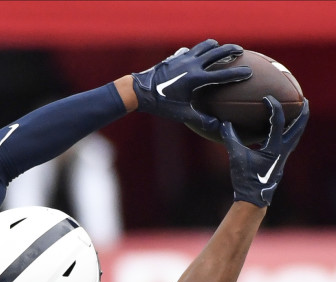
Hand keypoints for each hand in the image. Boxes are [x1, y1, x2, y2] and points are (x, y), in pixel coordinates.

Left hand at [131, 40, 250, 135]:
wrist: (138, 90)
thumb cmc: (160, 104)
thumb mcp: (181, 113)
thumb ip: (200, 119)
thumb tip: (217, 127)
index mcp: (196, 79)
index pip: (222, 75)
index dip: (238, 74)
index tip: (249, 73)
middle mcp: (192, 65)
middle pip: (217, 52)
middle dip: (231, 50)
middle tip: (240, 51)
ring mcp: (183, 58)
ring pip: (204, 46)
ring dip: (215, 46)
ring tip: (222, 48)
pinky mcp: (175, 56)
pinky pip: (192, 49)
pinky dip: (199, 49)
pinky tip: (200, 52)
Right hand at [224, 96, 308, 206]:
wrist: (254, 197)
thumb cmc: (246, 178)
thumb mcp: (236, 156)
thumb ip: (230, 139)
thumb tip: (224, 123)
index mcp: (276, 146)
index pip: (279, 121)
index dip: (273, 106)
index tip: (267, 98)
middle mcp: (285, 149)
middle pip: (299, 126)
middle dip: (303, 112)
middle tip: (304, 99)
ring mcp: (285, 155)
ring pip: (297, 134)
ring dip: (299, 122)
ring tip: (299, 112)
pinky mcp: (281, 159)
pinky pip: (290, 141)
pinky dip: (290, 132)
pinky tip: (283, 131)